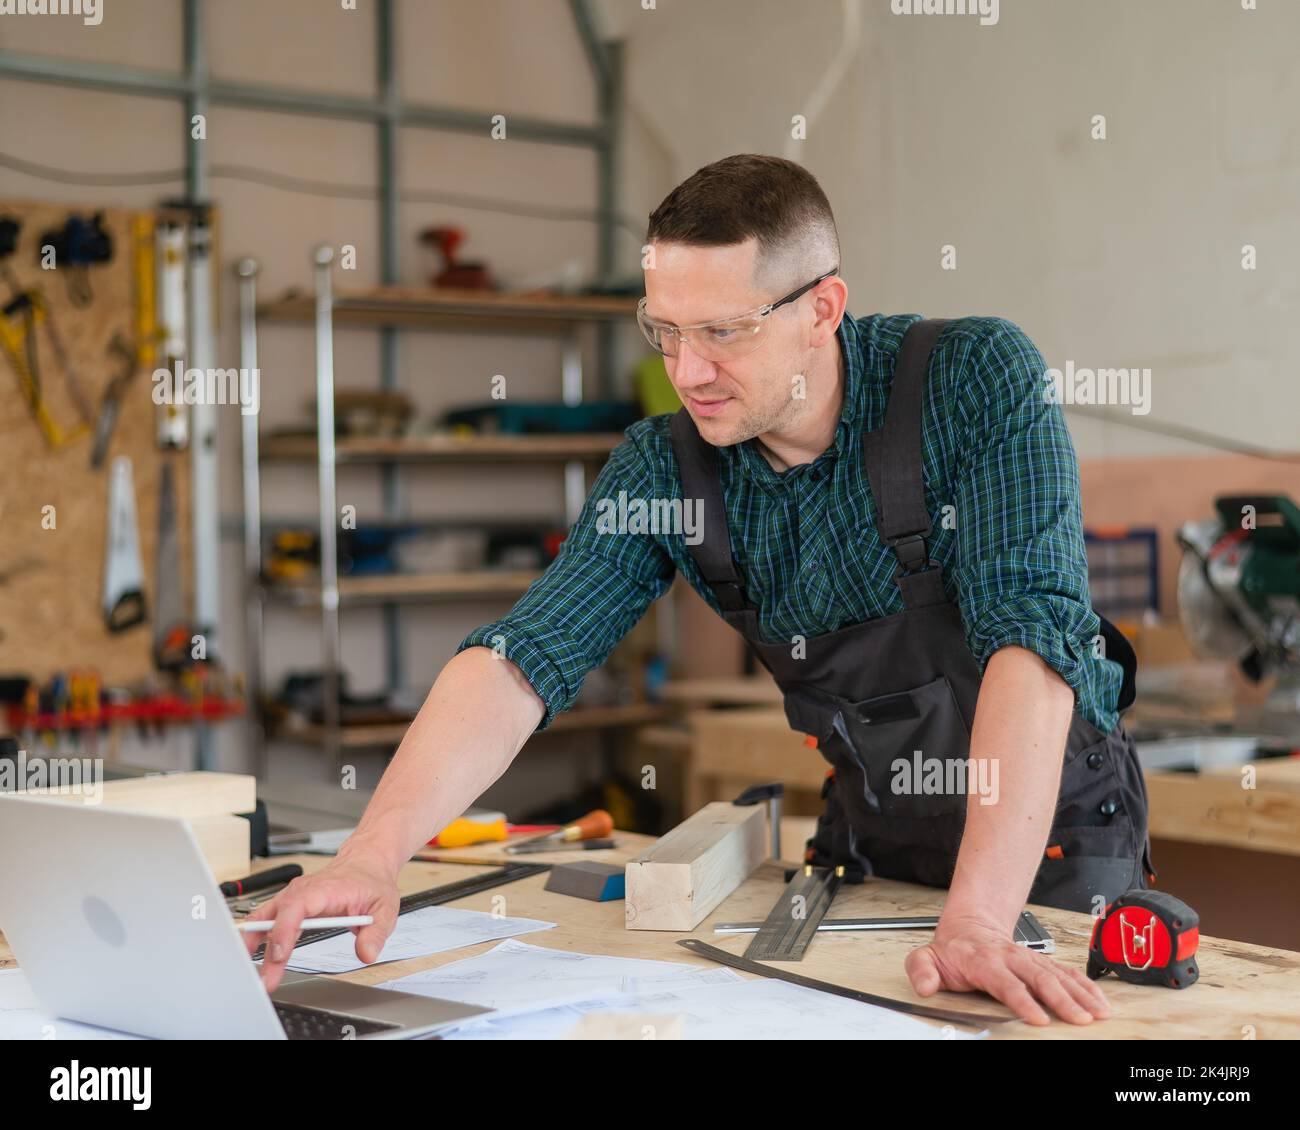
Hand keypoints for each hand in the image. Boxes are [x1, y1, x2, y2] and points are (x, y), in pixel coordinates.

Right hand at [240, 851, 399, 992]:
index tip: (280, 953)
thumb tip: (366, 954)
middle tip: (264, 978)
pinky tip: (252, 960)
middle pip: (275, 917)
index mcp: (324, 889)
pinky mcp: (289, 906)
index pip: (297, 906)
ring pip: (265, 920)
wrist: (365, 864)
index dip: (285, 929)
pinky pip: (267, 922)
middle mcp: (302, 891)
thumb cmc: (371, 882)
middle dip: (265, 948)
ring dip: (255, 946)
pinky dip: (257, 940)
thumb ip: (376, 932)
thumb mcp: (384, 907)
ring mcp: (292, 897)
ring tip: (255, 976)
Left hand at [904, 913, 1109, 1025]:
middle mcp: (1011, 958)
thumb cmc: (952, 949)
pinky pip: (1068, 973)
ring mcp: (1029, 959)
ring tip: (1098, 1013)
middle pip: (1039, 978)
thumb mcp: (927, 956)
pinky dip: (1086, 986)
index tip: (1038, 1017)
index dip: (1021, 999)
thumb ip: (922, 970)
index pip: (1005, 982)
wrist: (970, 926)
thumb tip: (925, 986)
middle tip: (1079, 1019)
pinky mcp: (1043, 962)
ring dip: (1080, 994)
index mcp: (984, 960)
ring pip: (1058, 975)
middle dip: (1061, 999)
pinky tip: (1100, 1001)